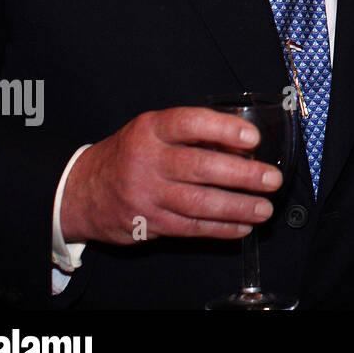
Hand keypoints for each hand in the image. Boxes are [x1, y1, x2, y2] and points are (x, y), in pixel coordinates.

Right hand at [59, 107, 284, 245]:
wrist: (82, 190)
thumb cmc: (131, 153)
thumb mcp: (153, 132)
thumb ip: (193, 134)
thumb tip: (243, 145)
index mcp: (150, 130)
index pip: (189, 124)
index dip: (223, 129)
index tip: (252, 137)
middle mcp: (147, 161)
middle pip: (200, 167)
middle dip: (242, 175)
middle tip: (271, 179)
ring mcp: (146, 195)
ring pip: (198, 203)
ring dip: (238, 207)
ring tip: (264, 208)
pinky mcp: (147, 224)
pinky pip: (190, 228)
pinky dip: (220, 228)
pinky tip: (242, 225)